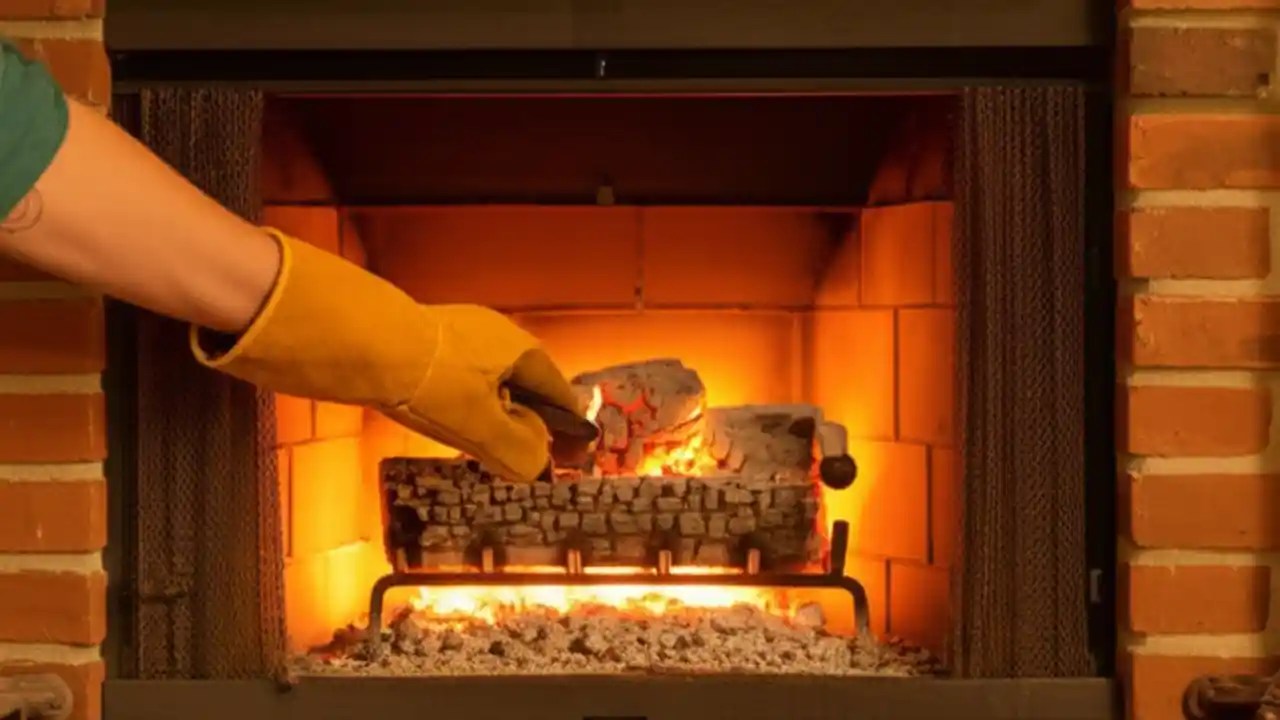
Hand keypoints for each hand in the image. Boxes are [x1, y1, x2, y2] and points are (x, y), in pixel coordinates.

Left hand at [193, 229, 582, 481]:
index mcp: (520, 349)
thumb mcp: (483, 428)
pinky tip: (442, 421)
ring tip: (481, 446)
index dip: (565, 425)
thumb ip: (520, 451)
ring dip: (490, 414)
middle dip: (526, 419)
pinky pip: (456, 378)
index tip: (569, 453)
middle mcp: (494, 334)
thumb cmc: (431, 384)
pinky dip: (459, 404)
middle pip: (523, 384)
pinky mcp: (424, 342)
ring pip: (487, 381)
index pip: (558, 390)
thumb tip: (537, 467)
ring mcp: (458, 334)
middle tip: (523, 455)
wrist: (361, 345)